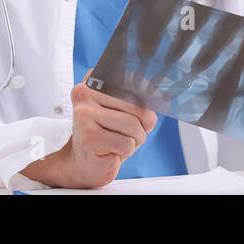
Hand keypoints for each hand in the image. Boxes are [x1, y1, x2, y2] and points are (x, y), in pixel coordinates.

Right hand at [22, 69, 157, 187]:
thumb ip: (140, 98)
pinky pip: (126, 144)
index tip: (142, 111)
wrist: (86, 163)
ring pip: (132, 125)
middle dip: (141, 126)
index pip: (133, 81)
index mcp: (94, 80)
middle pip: (136, 105)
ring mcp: (84, 114)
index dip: (145, 101)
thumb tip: (159, 97)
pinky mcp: (88, 137)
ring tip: (120, 143)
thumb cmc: (109, 134)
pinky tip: (111, 152)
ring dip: (135, 140)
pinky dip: (126, 152)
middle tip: (128, 134)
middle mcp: (86, 93)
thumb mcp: (125, 110)